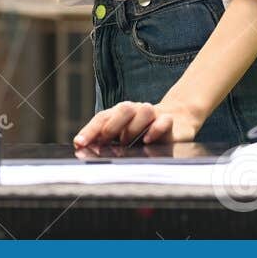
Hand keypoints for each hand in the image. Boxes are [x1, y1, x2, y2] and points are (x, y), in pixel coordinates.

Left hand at [73, 98, 203, 146]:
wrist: (177, 117)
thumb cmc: (144, 129)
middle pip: (122, 109)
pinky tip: (148, 139)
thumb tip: (83, 148)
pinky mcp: (169, 120)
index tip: (79, 143)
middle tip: (104, 141)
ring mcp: (153, 113)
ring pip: (143, 111)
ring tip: (125, 143)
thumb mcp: (124, 134)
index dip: (90, 130)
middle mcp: (136, 110)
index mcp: (121, 113)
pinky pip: (163, 121)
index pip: (103, 117)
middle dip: (111, 126)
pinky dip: (155, 130)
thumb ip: (106, 140)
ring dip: (132, 127)